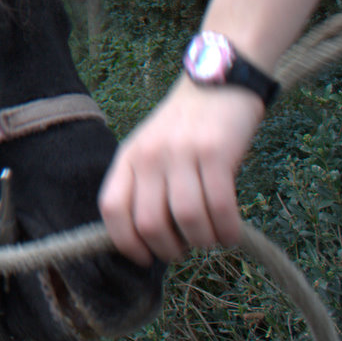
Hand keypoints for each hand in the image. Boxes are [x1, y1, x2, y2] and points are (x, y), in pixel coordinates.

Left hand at [98, 77, 263, 266]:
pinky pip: (219, 207)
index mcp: (128, 157)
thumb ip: (144, 186)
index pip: (112, 208)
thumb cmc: (184, 127)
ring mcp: (181, 153)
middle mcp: (149, 156)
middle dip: (169, 249)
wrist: (217, 82)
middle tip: (185, 247)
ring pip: (186, 220)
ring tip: (211, 236)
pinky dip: (227, 230)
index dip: (125, 242)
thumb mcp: (150, 150)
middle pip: (149, 224)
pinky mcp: (216, 153)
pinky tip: (230, 231)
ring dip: (202, 241)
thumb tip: (147, 240)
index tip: (145, 257)